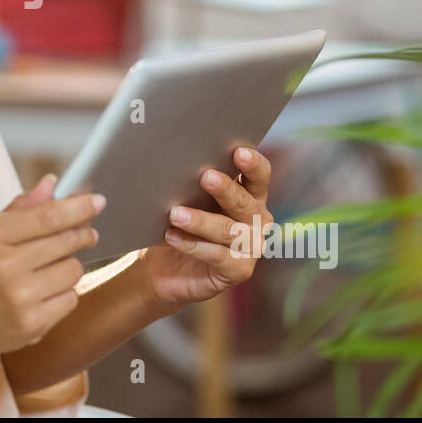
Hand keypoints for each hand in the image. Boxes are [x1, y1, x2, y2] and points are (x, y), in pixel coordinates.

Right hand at [0, 174, 102, 367]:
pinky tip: (44, 294)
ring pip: (73, 270)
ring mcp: (19, 297)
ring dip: (69, 267)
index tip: (99, 202)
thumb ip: (21, 208)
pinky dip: (64, 294)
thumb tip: (52, 183)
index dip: (79, 207)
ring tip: (51, 270)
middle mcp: (4, 265)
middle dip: (83, 235)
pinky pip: (71, 298)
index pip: (48, 216)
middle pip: (66, 241)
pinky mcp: (32, 324)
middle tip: (88, 233)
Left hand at [140, 146, 274, 309]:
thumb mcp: (186, 199)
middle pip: (245, 202)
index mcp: (250, 194)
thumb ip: (192, 183)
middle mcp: (257, 220)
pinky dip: (193, 245)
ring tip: (175, 214)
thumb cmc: (178, 223)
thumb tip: (181, 162)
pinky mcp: (240, 270)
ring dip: (201, 220)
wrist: (162, 267)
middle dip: (225, 189)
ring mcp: (251, 247)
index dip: (252, 164)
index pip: (259, 176)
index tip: (238, 152)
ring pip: (228, 230)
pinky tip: (172, 237)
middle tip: (205, 177)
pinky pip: (218, 256)